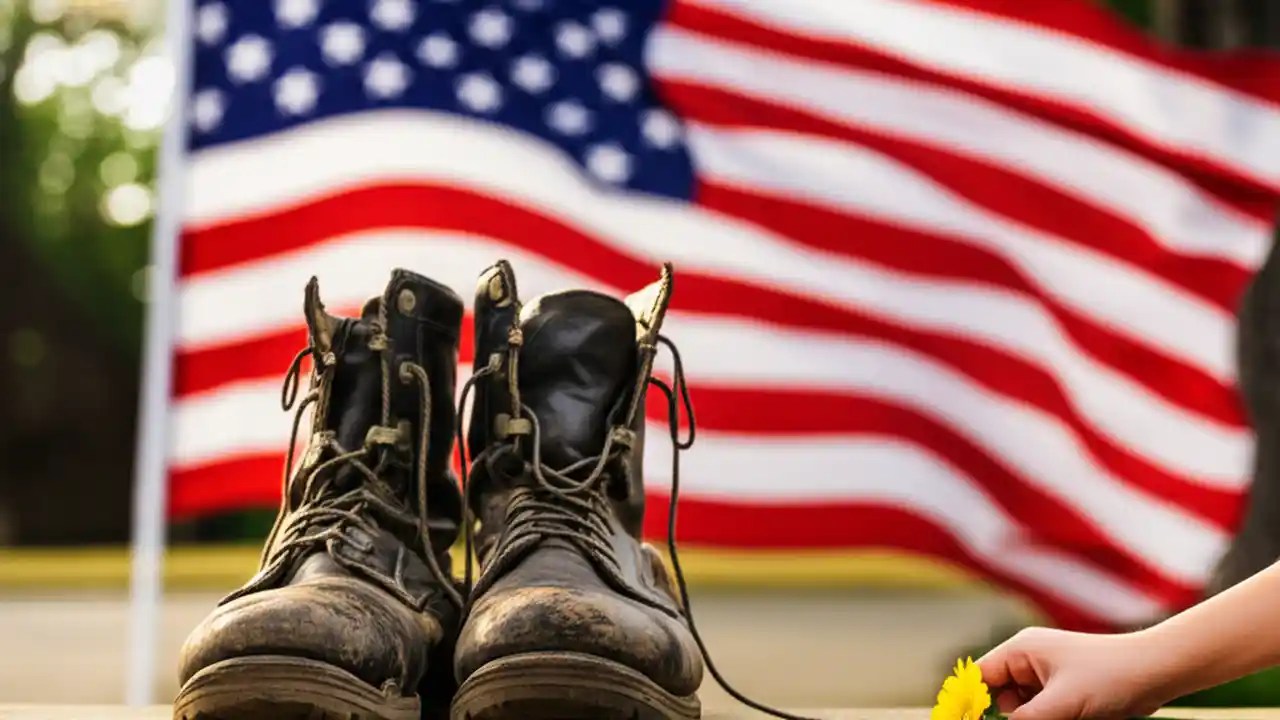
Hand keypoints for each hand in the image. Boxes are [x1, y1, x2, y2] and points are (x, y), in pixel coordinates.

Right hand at [977, 627, 1171, 719]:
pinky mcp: (1065, 689)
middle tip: (1041, 718)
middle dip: (1011, 714)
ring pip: (1022, 706)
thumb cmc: (1110, 677)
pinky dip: (1049, 718)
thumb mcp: (1060, 705)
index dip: (971, 701)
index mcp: (1021, 650)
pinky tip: (1073, 717)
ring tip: (1065, 716)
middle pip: (999, 694)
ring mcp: (1048, 674)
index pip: (979, 676)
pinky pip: (1043, 709)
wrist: (1158, 671)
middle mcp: (1030, 658)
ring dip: (1033, 718)